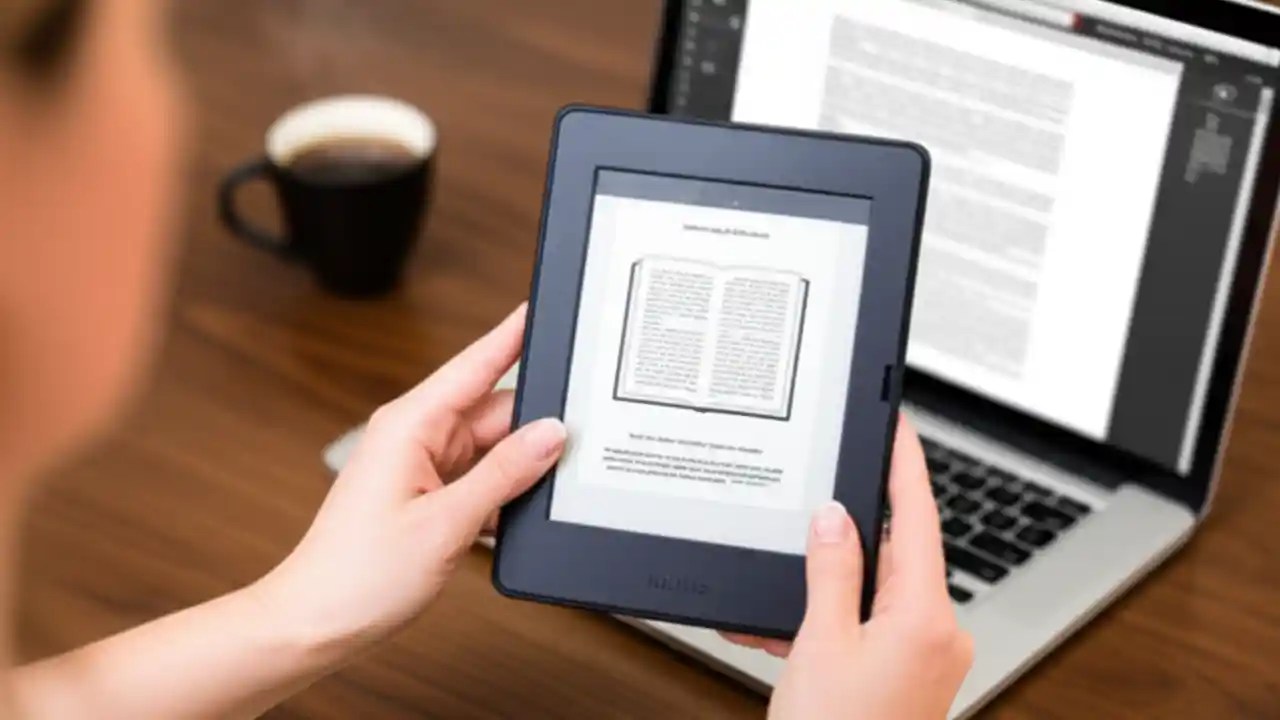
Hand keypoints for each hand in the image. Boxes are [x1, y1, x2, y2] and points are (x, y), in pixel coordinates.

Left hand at [253, 304, 564, 654]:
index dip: (513, 334)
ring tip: (542, 488)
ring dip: (518, 467)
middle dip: (534, 424)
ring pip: (492, 447)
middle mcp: (415, 435)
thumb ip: (505, 474)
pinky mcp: (425, 492)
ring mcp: (420, 464)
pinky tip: (512, 516)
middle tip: (579, 439)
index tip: (546, 306)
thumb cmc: (358, 575)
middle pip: (494, 410)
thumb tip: (550, 434)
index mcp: (410, 424)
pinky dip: (501, 492)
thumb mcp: (447, 522)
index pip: (475, 363)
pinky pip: (479, 476)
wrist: (315, 622)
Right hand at [724, 418, 972, 719]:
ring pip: (875, 589)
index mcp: (925, 617)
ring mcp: (925, 656)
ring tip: (785, 591)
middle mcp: (937, 633)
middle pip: (897, 550)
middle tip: (816, 498)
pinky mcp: (907, 673)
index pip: (917, 516)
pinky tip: (789, 625)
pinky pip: (868, 623)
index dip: (904, 464)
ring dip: (829, 582)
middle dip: (850, 528)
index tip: (896, 423)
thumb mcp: (819, 644)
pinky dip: (830, 617)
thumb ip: (830, 570)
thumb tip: (836, 516)